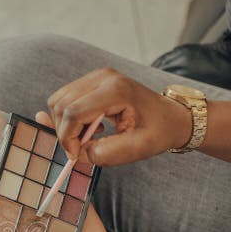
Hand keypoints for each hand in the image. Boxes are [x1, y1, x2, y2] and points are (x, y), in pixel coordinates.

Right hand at [48, 67, 191, 164]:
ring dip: (66, 125)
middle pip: (61, 105)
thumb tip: (76, 153)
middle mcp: (103, 77)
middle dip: (65, 132)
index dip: (68, 138)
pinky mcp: (92, 80)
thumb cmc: (159, 131)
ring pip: (59, 101)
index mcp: (116, 90)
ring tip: (89, 137)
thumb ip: (104, 154)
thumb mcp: (136, 149)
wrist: (171, 116)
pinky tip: (91, 126)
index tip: (76, 155)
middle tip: (81, 149)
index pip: (73, 112)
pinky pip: (66, 99)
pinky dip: (70, 117)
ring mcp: (97, 76)